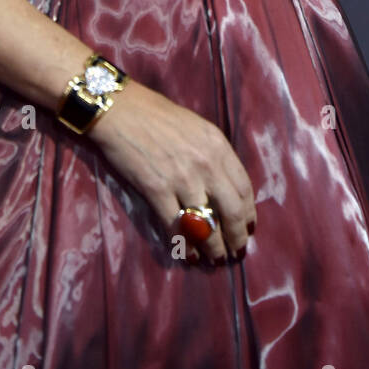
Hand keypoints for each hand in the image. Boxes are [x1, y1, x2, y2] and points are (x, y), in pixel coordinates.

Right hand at [89, 77, 255, 263]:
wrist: (120, 110)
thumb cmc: (156, 115)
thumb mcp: (196, 127)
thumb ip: (212, 154)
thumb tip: (222, 187)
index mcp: (218, 145)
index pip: (244, 188)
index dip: (249, 214)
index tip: (249, 228)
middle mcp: (206, 163)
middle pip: (232, 211)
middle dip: (237, 237)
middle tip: (235, 251)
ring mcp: (182, 178)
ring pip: (207, 226)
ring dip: (213, 248)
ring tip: (215, 259)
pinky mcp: (157, 190)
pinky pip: (176, 228)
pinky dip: (185, 246)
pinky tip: (189, 255)